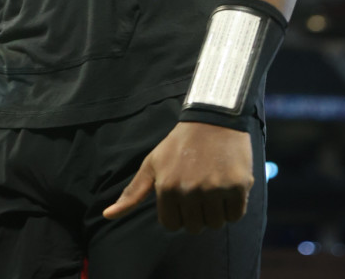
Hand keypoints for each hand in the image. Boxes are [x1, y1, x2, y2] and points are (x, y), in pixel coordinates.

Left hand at [102, 121, 253, 233]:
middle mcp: (190, 191)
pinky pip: (236, 216)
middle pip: (195, 227)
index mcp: (167, 188)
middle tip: (200, 185)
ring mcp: (214, 189)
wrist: (213, 117)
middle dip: (197, 212)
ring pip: (216, 224)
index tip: (183, 193)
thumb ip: (133, 193)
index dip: (178, 212)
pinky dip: (234, 206)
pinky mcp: (237, 186)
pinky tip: (228, 183)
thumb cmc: (180, 143)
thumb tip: (107, 215)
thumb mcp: (153, 164)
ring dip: (216, 209)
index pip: (172, 225)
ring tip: (214, 182)